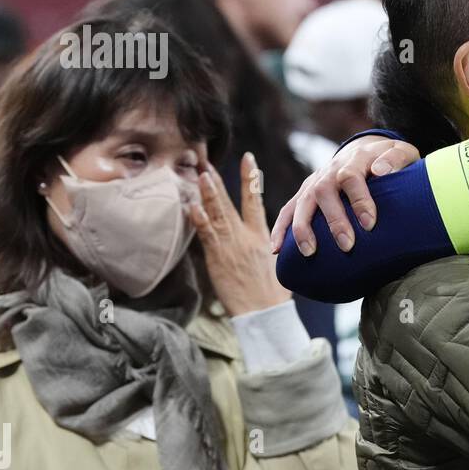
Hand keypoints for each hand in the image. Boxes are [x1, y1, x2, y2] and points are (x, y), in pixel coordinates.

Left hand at [189, 153, 291, 316]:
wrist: (265, 311)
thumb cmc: (271, 293)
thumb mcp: (276, 262)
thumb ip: (268, 245)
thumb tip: (269, 239)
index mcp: (261, 235)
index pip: (255, 200)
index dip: (251, 178)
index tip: (248, 158)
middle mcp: (246, 236)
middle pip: (231, 202)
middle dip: (218, 180)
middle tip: (206, 161)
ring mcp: (232, 245)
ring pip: (218, 213)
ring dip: (208, 192)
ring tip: (200, 174)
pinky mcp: (219, 258)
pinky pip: (207, 234)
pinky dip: (199, 220)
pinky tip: (192, 206)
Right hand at [268, 136, 420, 255]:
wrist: (367, 150)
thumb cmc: (389, 159)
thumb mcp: (402, 152)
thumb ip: (396, 158)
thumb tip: (381, 171)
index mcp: (355, 159)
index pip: (352, 177)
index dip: (359, 200)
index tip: (370, 224)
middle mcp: (331, 170)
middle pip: (324, 191)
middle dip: (334, 220)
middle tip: (348, 245)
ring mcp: (315, 182)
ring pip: (303, 202)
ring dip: (303, 227)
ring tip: (310, 252)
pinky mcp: (305, 193)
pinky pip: (288, 209)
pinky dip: (281, 229)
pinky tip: (276, 250)